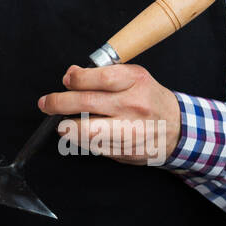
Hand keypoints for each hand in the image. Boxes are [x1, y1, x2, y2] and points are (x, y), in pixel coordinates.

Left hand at [37, 64, 181, 164]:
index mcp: (136, 82)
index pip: (101, 78)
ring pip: (88, 132)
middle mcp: (134, 106)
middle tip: (46, 104)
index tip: (66, 80)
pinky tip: (80, 135)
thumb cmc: (148, 98)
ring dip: (67, 128)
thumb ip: (101, 74)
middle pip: (88, 103)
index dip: (77, 78)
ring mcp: (132, 131)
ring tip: (61, 124)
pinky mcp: (127, 152)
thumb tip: (71, 73)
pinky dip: (82, 142)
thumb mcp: (132, 76)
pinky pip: (96, 148)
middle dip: (59, 103)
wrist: (178, 128)